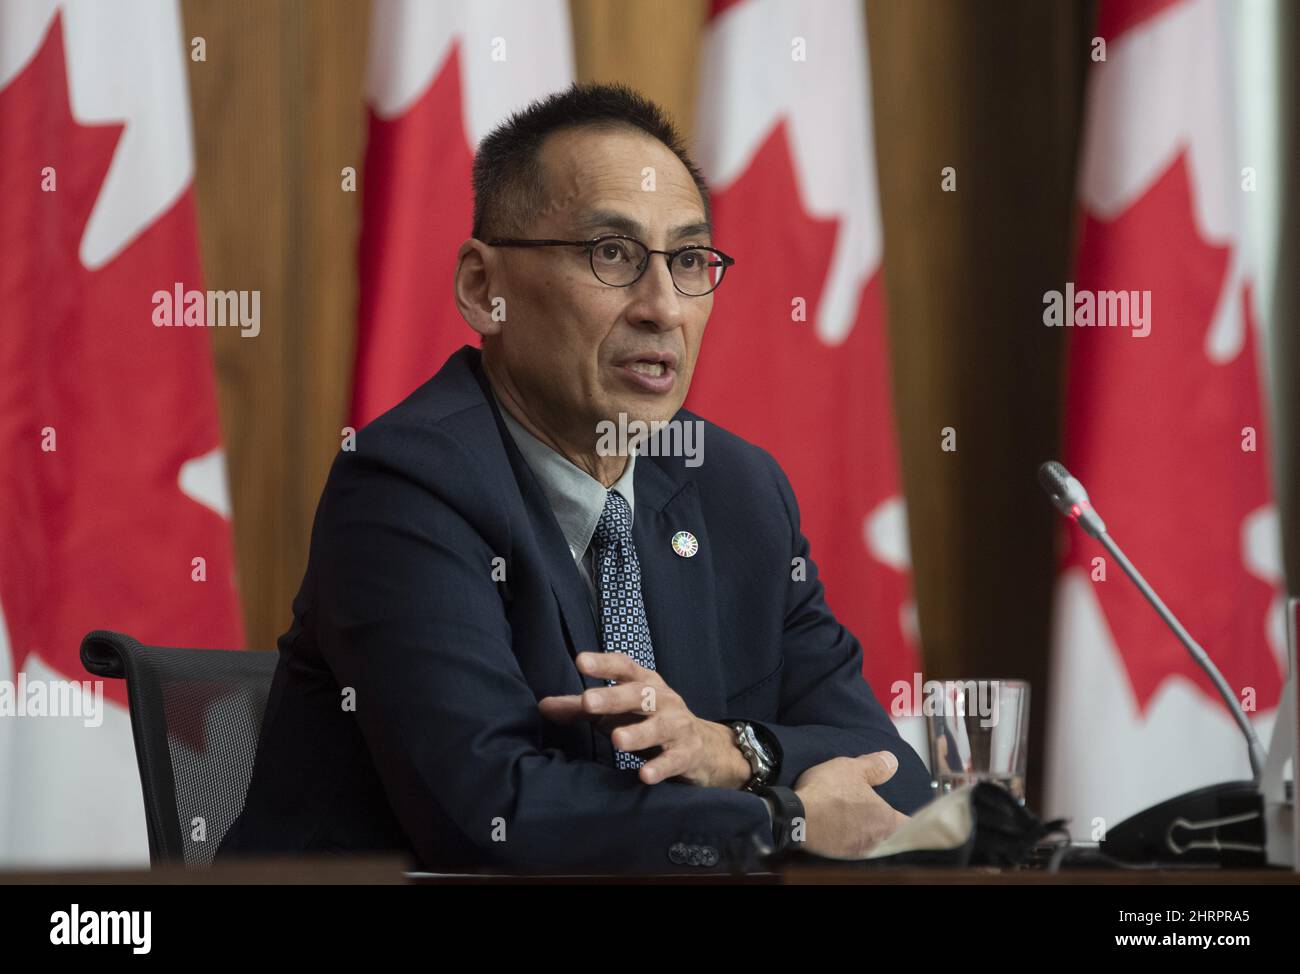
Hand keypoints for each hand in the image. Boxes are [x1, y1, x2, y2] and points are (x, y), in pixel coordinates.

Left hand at [538, 651, 750, 788]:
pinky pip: (674, 760)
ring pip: (659, 726)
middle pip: (639, 694)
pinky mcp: (687, 754)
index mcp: (644, 683)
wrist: (704, 749)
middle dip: (614, 697)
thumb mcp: (616, 712)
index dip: (604, 663)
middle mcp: (663, 699)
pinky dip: (660, 767)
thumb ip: (580, 709)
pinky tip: (644, 775)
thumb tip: (542, 706)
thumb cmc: (648, 722)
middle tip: (587, 702)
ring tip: (617, 740)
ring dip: (638, 733)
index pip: (625, 666)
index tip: (580, 660)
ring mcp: (678, 726)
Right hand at [791, 752, 910, 858]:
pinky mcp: (840, 855)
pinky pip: (854, 847)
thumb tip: (892, 761)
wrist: (796, 816)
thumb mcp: (852, 768)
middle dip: (888, 824)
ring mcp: (858, 851)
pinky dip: (852, 838)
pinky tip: (842, 828)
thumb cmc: (827, 792)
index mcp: (887, 820)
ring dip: (868, 832)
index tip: (908, 811)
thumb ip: (875, 766)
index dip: (913, 818)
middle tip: (879, 812)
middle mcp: (877, 840)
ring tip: (858, 819)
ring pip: (873, 842)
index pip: (912, 825)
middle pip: (892, 835)